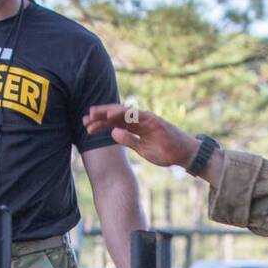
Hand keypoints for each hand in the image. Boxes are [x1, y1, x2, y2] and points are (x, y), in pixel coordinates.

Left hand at [83, 104, 198, 169]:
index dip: (101, 124)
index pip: (115, 123)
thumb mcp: (142, 149)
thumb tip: (112, 134)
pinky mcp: (152, 119)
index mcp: (136, 127)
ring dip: (107, 112)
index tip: (87, 127)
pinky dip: (121, 113)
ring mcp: (145, 118)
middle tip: (84, 119)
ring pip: (122, 112)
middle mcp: (139, 120)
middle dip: (99, 117)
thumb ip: (128, 141)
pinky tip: (109, 114)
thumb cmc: (165, 152)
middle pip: (115, 116)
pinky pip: (134, 114)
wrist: (183, 154)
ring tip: (92, 113)